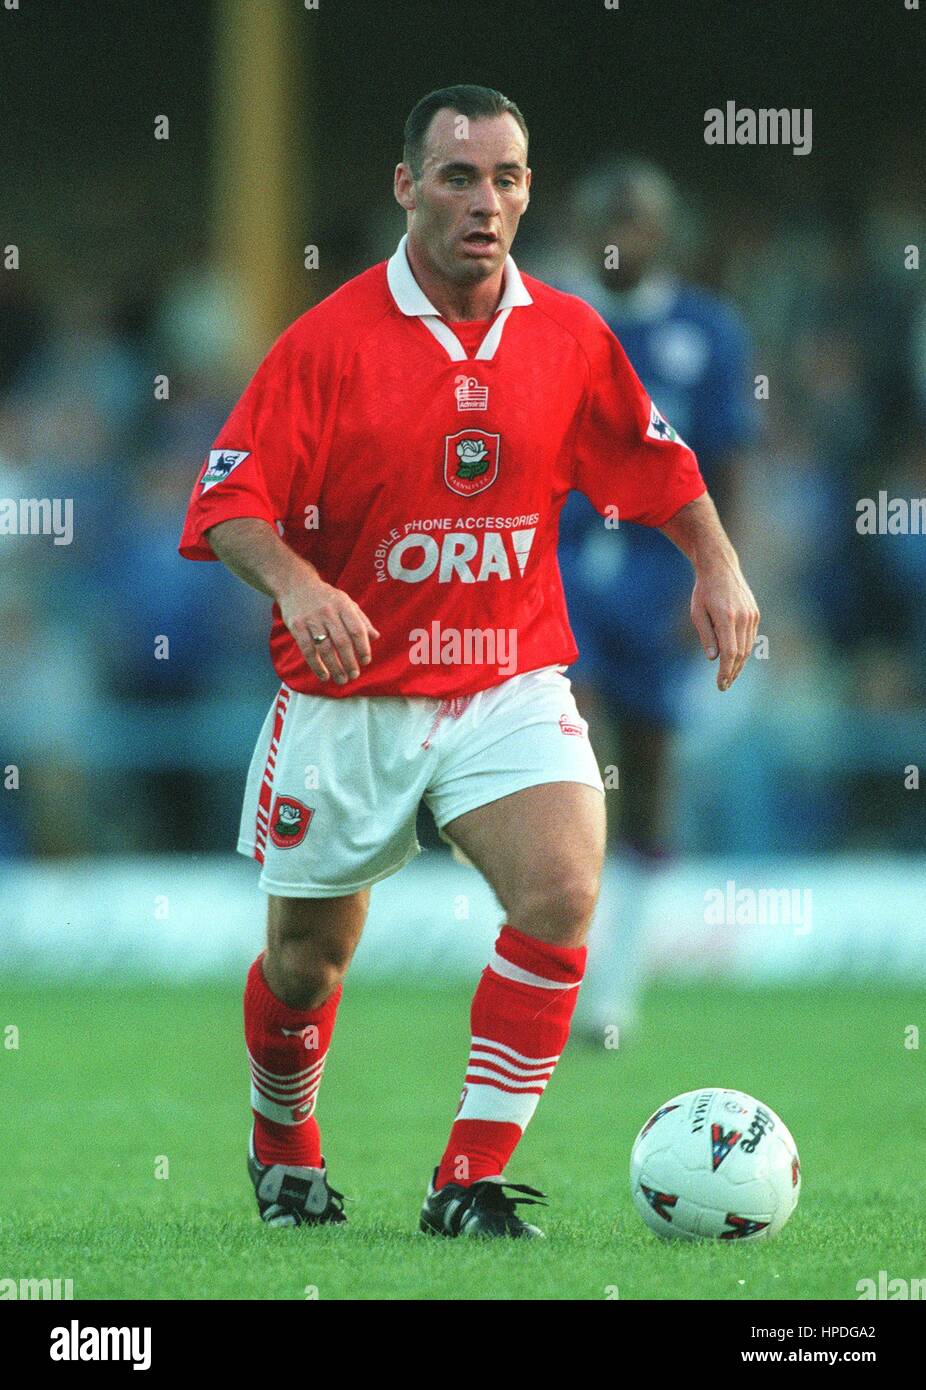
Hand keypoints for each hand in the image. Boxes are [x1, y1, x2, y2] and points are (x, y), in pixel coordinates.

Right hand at [278, 577, 379, 684]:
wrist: (295, 584)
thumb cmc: (325, 597)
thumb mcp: (346, 602)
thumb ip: (361, 619)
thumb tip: (376, 637)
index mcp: (343, 605)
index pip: (356, 630)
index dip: (363, 647)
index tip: (366, 661)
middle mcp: (328, 612)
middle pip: (342, 642)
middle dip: (349, 662)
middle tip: (354, 675)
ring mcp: (311, 619)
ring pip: (325, 648)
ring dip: (335, 667)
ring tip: (341, 679)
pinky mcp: (296, 626)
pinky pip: (307, 650)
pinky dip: (316, 665)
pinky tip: (324, 675)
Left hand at [689, 558, 759, 691]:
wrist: (721, 568)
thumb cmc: (704, 591)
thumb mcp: (697, 612)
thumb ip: (706, 635)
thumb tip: (714, 658)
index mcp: (727, 618)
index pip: (730, 653)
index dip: (725, 671)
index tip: (721, 684)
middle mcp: (743, 618)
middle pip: (741, 654)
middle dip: (732, 672)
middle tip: (724, 686)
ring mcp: (752, 616)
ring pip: (748, 648)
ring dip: (739, 665)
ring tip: (729, 677)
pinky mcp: (755, 614)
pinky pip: (750, 638)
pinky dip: (743, 651)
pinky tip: (735, 660)